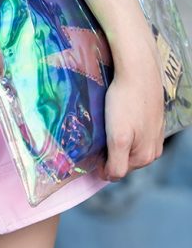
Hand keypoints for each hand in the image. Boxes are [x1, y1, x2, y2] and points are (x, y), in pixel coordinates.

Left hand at [98, 40, 165, 181]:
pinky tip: (118, 113)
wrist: (138, 69)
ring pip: (130, 143)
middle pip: (125, 158)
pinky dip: (125, 125)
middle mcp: (155, 148)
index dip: (101, 162)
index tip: (90, 148)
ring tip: (105, 122)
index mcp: (145, 157)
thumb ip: (116, 164)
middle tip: (96, 134)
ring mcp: (156, 132)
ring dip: (117, 137)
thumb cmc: (124, 102)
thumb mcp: (118, 138)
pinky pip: (136, 128)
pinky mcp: (154, 117)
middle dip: (110, 150)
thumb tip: (109, 178)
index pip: (117, 170)